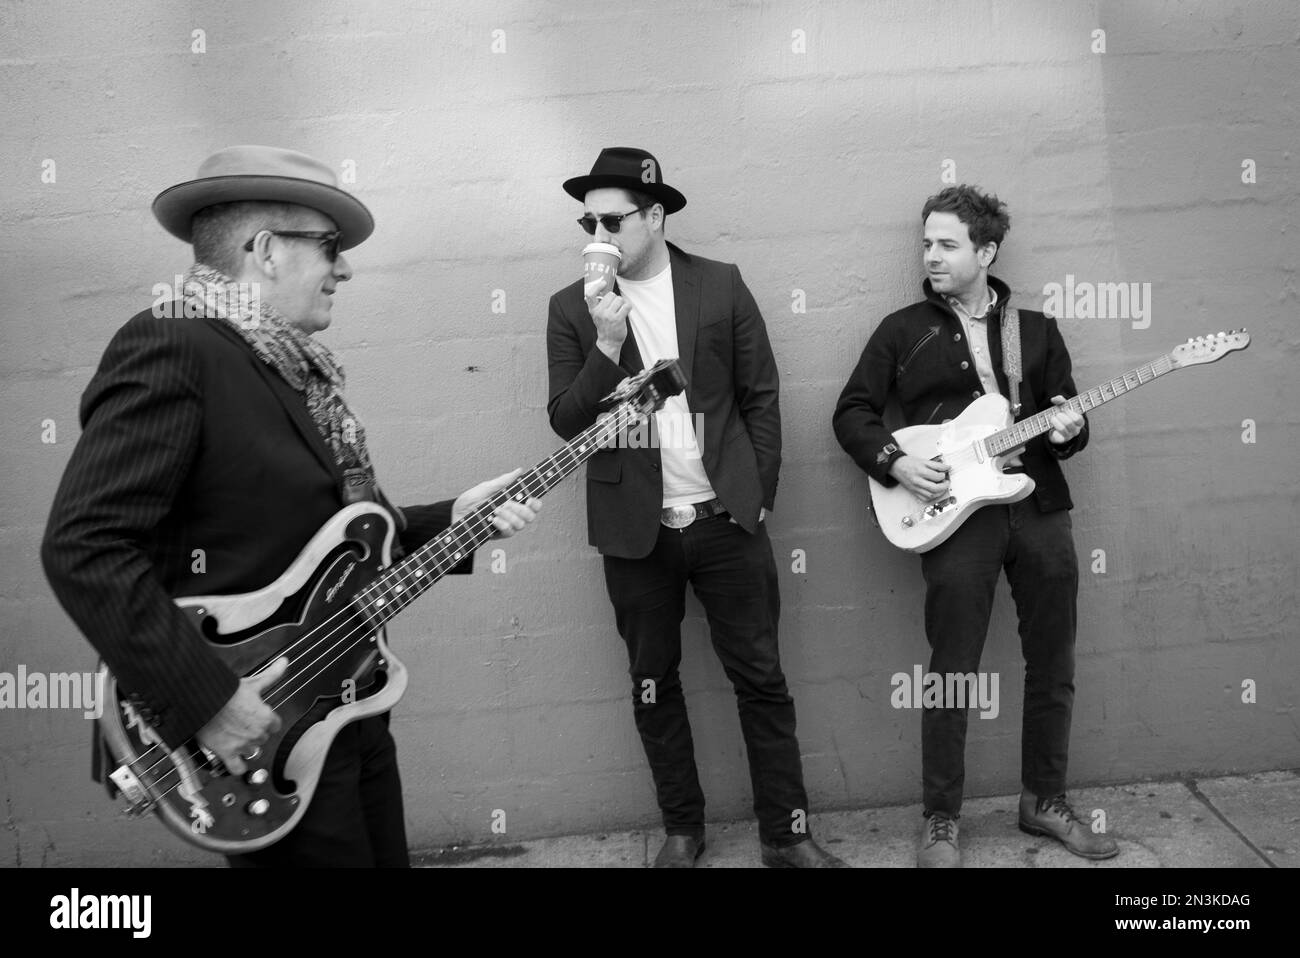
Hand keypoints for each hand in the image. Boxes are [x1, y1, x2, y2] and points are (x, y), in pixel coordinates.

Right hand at [195, 656, 287, 774]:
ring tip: (236, 737)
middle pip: (263, 738)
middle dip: (255, 732)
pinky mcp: (226, 753)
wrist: (202, 700)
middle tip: (243, 724)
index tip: (258, 718)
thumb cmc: (226, 691)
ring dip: (246, 746)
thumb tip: (284, 662)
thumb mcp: (253, 682)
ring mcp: (242, 745)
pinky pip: (237, 768)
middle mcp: (257, 733)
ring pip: (252, 752)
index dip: (266, 721)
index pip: (275, 725)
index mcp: (266, 718)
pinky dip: (237, 766)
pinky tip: (234, 761)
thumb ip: (272, 675)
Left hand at [452, 468, 542, 538]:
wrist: (454, 515)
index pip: (533, 504)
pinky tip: (493, 520)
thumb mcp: (485, 488)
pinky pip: (508, 532)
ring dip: (510, 516)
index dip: (536, 503)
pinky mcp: (499, 534)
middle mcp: (513, 515)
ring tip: (496, 510)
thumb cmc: (469, 501)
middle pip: (530, 516)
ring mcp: (507, 525)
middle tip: (507, 503)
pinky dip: (502, 524)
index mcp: (513, 502)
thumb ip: (502, 482)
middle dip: (521, 509)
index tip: (529, 499)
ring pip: (521, 525)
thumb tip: (519, 471)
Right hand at [588, 291, 631, 362]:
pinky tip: (625, 311)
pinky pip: (626, 305)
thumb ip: (598, 303)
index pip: (590, 294)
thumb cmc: (604, 326)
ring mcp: (609, 316)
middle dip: (615, 299)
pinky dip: (628, 307)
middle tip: (614, 307)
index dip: (597, 286)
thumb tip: (604, 287)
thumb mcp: (597, 315)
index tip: (604, 283)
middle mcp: (600, 312)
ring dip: (622, 303)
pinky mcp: (618, 319)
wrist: (608, 342)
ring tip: (619, 310)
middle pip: (610, 295)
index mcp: (593, 310)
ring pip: (619, 299)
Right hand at [889, 454, 950, 500]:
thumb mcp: (924, 461)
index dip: (944, 475)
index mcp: (920, 471)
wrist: (897, 466)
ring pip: (931, 495)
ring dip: (940, 492)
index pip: (937, 477)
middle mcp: (917, 481)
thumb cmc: (909, 463)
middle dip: (944, 486)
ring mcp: (915, 488)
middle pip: (935, 488)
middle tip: (947, 482)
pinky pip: (925, 498)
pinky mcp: (914, 492)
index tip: (945, 473)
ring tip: (942, 487)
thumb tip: (947, 467)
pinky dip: (932, 497)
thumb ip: (937, 465)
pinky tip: (935, 492)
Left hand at [1046, 395, 1083, 444]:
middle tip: (1057, 414)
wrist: (1056, 429)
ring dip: (1056, 422)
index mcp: (1079, 422)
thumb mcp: (1062, 407)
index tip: (1064, 408)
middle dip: (1062, 417)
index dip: (1070, 413)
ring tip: (1052, 418)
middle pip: (1070, 423)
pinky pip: (1057, 436)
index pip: (1078, 419)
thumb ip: (1060, 401)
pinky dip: (1053, 430)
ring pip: (1063, 429)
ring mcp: (1069, 436)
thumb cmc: (1062, 416)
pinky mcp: (1061, 440)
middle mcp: (1076, 429)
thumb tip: (1054, 399)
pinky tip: (1051, 427)